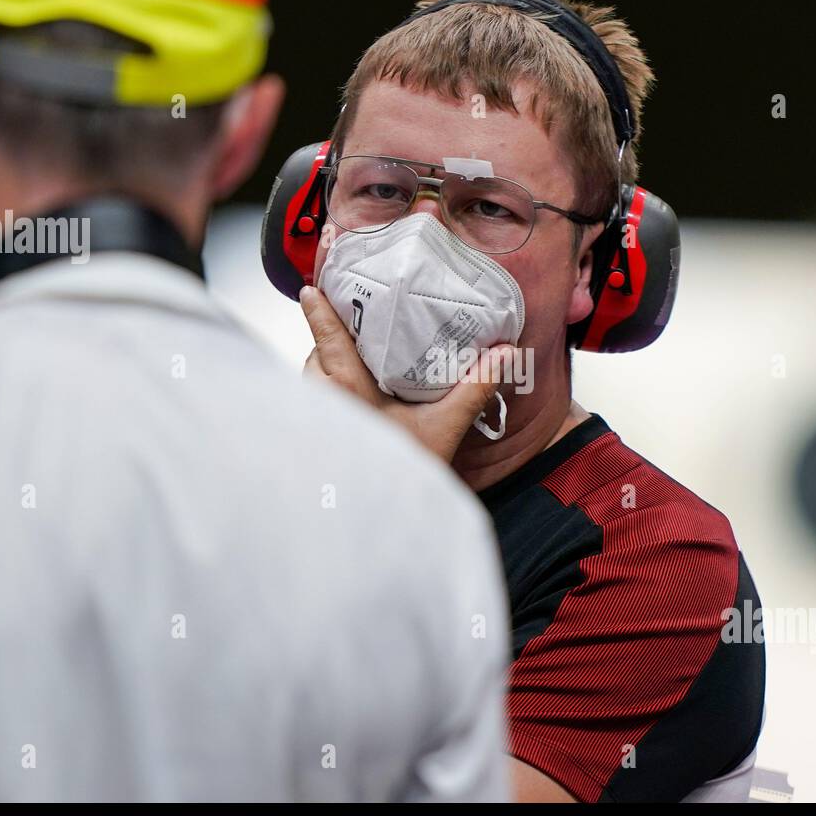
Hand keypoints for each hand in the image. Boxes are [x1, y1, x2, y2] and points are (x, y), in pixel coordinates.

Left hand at [299, 286, 513, 462]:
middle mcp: (326, 404)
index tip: (311, 289)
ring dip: (325, 369)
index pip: (328, 340)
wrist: (384, 526)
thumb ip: (474, 388)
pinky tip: (350, 402)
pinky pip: (317, 406)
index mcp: (349, 390)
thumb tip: (504, 352)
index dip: (319, 312)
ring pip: (313, 383)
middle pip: (316, 359)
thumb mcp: (446, 428)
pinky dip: (327, 394)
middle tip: (346, 328)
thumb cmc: (405, 476)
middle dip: (326, 342)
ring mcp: (320, 426)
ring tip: (348, 362)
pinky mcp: (321, 444)